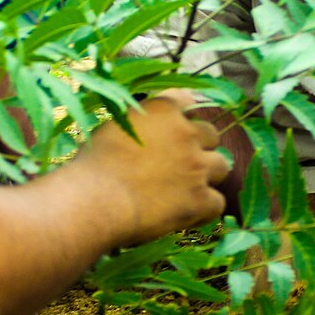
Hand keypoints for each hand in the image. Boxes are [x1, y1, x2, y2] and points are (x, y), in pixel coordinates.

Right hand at [79, 90, 227, 244]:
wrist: (95, 200)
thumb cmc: (93, 164)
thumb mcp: (114, 128)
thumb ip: (139, 123)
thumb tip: (145, 130)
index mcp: (163, 110)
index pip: (186, 100)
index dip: (182, 117)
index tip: (175, 129)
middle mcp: (186, 134)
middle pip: (210, 134)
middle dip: (199, 147)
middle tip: (180, 164)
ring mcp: (197, 167)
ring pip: (221, 166)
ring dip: (207, 175)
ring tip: (186, 189)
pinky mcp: (200, 200)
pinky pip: (217, 203)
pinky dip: (204, 209)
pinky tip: (187, 214)